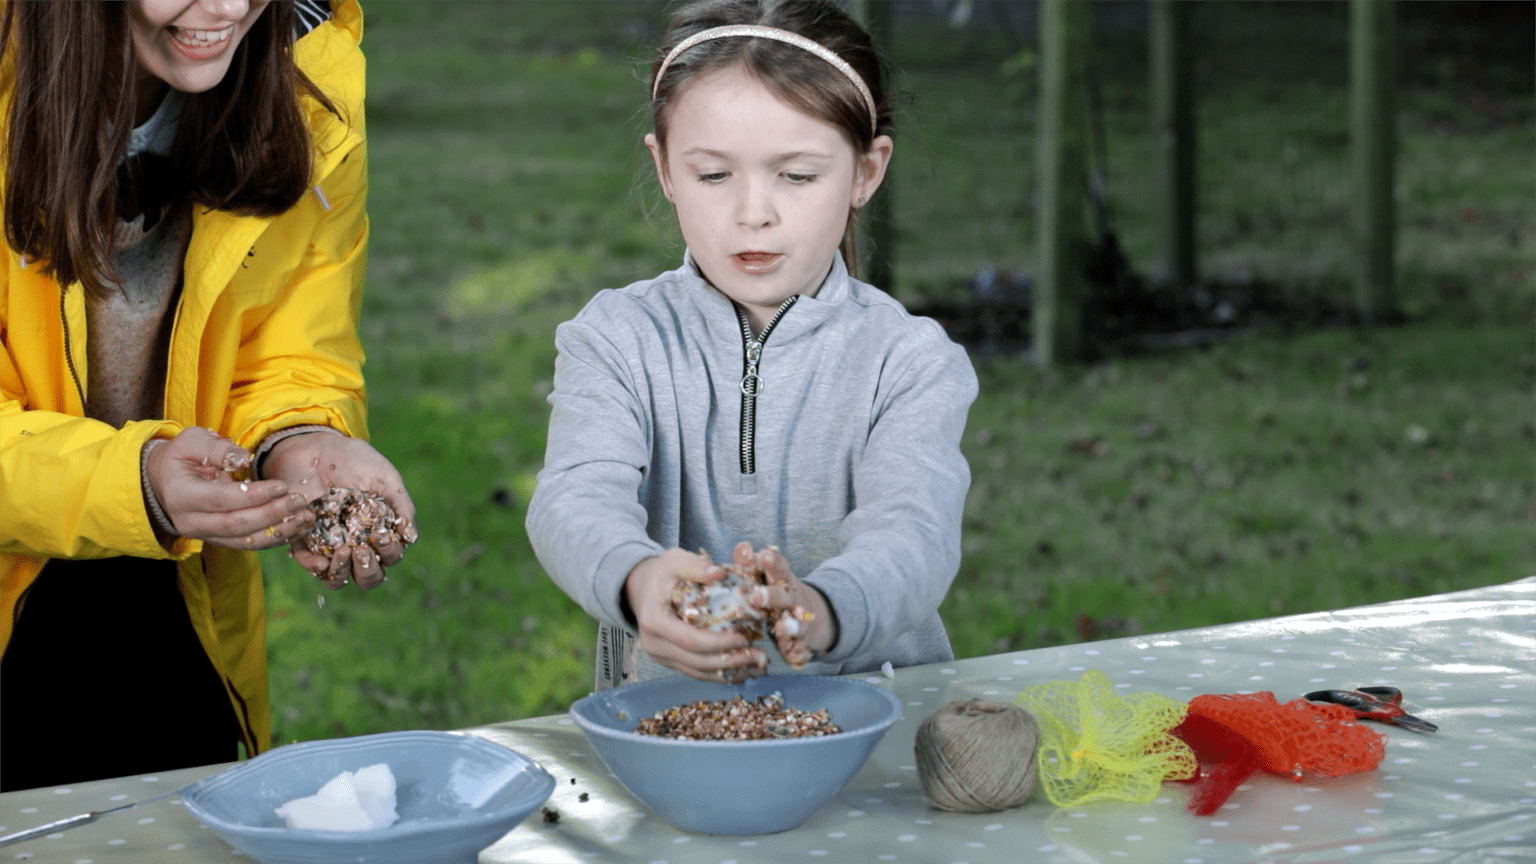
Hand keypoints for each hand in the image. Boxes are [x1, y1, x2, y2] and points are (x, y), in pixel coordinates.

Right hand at [144, 427, 311, 549]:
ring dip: (279, 532)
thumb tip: (243, 457)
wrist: (167, 481)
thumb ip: (217, 448)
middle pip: (236, 524)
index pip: (222, 499)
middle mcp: (191, 522)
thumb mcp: (192, 441)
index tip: (282, 485)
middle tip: (300, 502)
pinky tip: (297, 528)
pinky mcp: (219, 540)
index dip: (254, 495)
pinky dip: (275, 538)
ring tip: (306, 518)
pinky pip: (248, 544)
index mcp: (182, 495)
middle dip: (272, 514)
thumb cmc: (183, 456)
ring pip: (245, 541)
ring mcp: (205, 535)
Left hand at [260, 431, 416, 589]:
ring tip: (342, 552)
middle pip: (368, 577)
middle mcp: (357, 543)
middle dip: (368, 571)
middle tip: (362, 549)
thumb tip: (411, 538)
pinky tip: (320, 560)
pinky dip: (314, 567)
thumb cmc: (355, 461)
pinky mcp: (303, 539)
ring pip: (339, 579)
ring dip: (343, 573)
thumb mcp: (385, 480)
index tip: (381, 535)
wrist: (314, 447)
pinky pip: (309, 564)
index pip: (390, 557)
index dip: (389, 553)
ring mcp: (330, 544)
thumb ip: (401, 508)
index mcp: (380, 530)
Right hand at [625, 548, 766, 682]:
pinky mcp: (668, 661)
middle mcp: (653, 644)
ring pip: (697, 672)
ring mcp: (659, 656)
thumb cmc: (662, 574)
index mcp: (654, 620)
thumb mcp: (674, 561)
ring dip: (729, 672)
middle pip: (695, 661)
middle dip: (730, 661)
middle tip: (758, 655)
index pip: (690, 640)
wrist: (642, 589)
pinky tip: (742, 670)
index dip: (719, 643)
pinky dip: (719, 674)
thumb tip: (719, 572)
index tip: (744, 638)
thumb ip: (695, 566)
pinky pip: (695, 672)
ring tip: (757, 665)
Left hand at [739, 543, 835, 667]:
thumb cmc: (778, 594)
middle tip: (756, 595)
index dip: (772, 562)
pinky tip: (794, 655)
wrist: (812, 617)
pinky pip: (802, 649)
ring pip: (796, 624)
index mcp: (782, 581)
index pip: (779, 568)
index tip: (762, 556)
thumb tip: (741, 547)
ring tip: (780, 628)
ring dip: (789, 626)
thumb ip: (752, 565)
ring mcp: (800, 622)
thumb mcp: (767, 577)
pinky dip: (799, 652)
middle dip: (772, 596)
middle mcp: (793, 600)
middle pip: (784, 596)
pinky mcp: (802, 643)